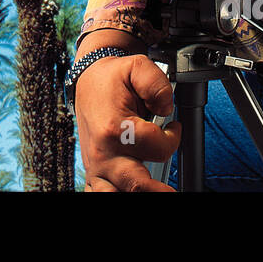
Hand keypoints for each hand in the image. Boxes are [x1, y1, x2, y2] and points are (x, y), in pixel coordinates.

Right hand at [75, 49, 181, 191]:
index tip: (174, 127)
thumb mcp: (137, 66)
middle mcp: (104, 151)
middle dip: (157, 190)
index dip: (174, 138)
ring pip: (114, 194)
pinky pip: (97, 193)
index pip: (157, 147)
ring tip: (154, 188)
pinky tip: (126, 190)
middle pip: (136, 184)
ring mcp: (96, 164)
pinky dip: (112, 194)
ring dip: (135, 193)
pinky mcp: (93, 170)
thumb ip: (158, 86)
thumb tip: (167, 108)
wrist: (88, 81)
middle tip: (170, 190)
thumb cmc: (112, 78)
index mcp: (116, 127)